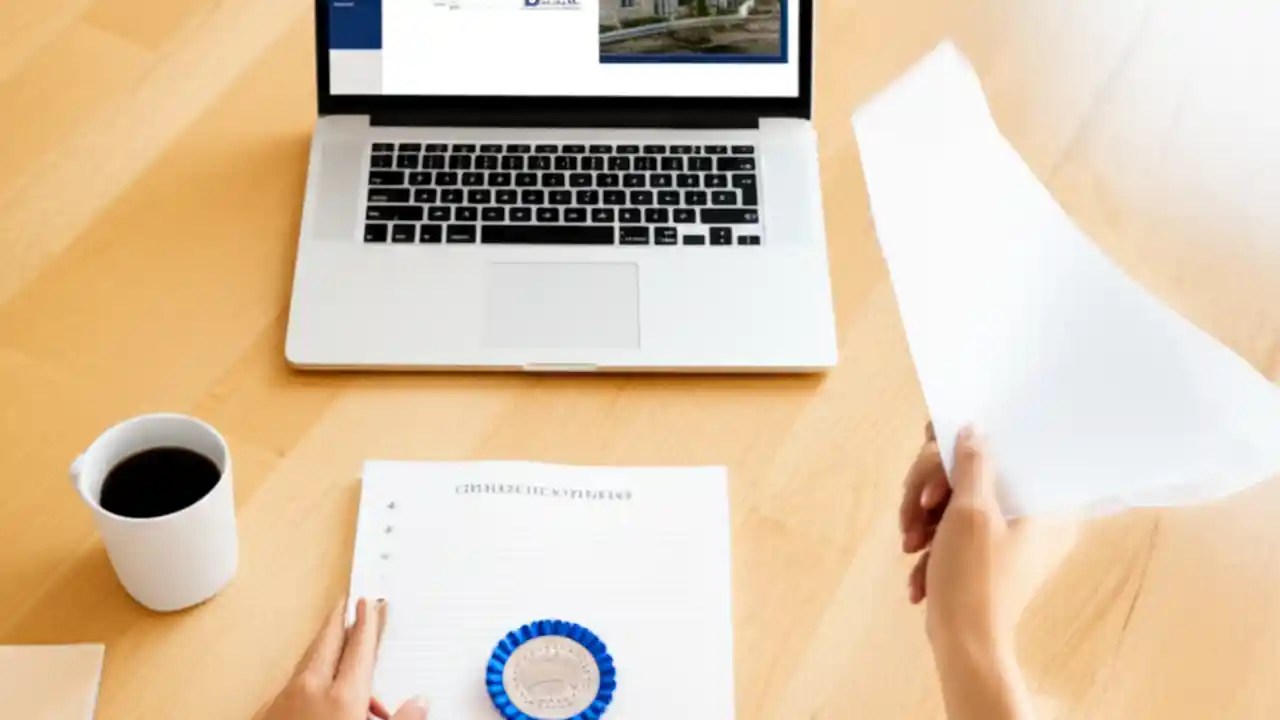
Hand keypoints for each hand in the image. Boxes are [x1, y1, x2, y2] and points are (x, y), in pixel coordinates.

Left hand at [259, 598, 428, 719]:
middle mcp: (310, 690)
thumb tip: (420, 703)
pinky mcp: (264, 714)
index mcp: (342, 696)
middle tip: (345, 603)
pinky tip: (311, 692)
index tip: (369, 604)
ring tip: (334, 645)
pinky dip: (306, 680)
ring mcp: (282, 701)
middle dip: (338, 622)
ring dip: (322, 650)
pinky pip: (290, 687)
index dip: (367, 623)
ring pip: (306, 663)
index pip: (359, 647)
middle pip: (327, 643)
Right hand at [899, 425, 1069, 650]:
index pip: (1011, 449)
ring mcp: (1012, 541)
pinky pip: (955, 531)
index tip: (932, 452)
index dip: (965, 446)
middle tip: (914, 510)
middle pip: (975, 476)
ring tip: (909, 545)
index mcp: (1048, 506)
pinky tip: (918, 570)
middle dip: (932, 493)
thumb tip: (973, 428)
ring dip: (925, 520)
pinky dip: (933, 545)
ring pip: (957, 503)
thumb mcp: (969, 511)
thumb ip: (972, 462)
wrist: (963, 646)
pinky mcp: (988, 558)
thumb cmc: (974, 578)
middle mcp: (1037, 519)